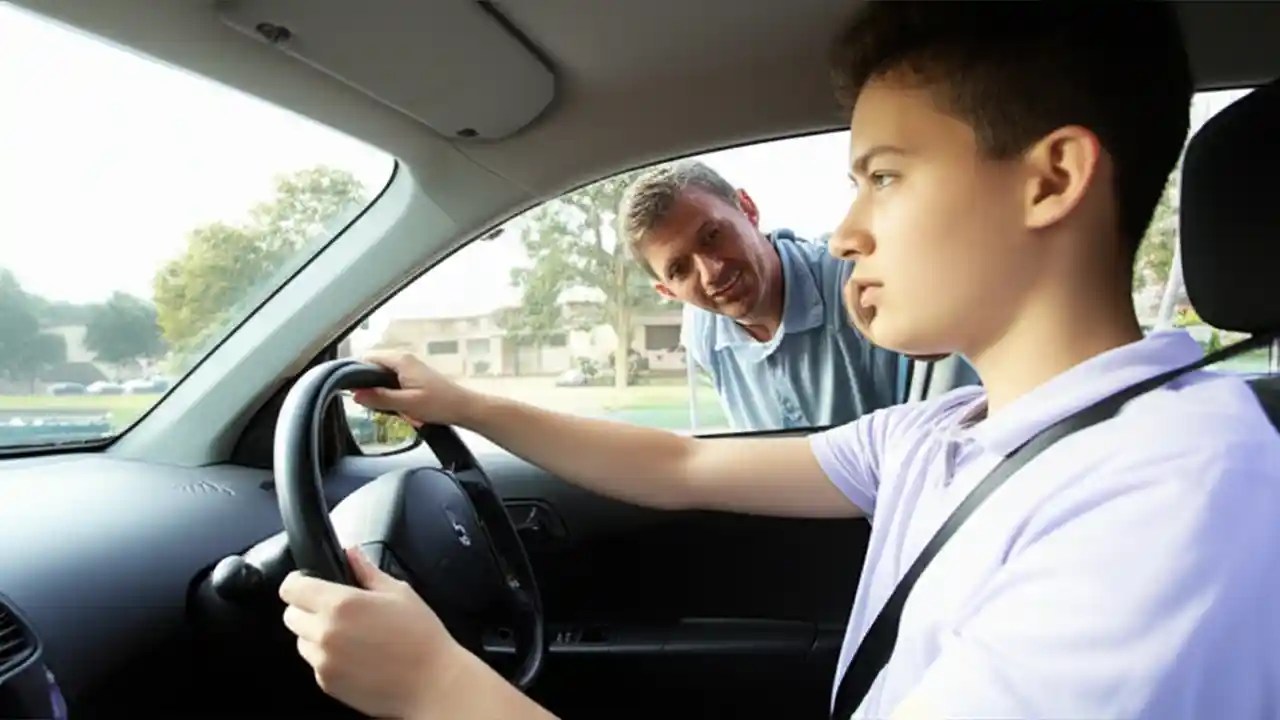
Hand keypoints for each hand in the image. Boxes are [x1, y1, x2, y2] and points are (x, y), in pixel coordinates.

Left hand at [279, 547, 464, 718]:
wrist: (432, 684)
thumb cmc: (421, 638)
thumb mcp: (399, 593)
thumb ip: (368, 571)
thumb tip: (352, 554)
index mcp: (341, 604)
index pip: (291, 588)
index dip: (298, 582)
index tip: (308, 581)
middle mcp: (326, 633)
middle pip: (290, 615)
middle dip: (307, 608)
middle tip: (335, 609)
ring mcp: (324, 662)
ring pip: (301, 641)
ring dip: (316, 634)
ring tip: (350, 635)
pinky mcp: (327, 684)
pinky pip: (315, 664)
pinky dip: (328, 658)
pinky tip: (356, 655)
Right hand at [353, 351, 478, 426]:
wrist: (464, 408)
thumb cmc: (440, 404)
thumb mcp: (406, 404)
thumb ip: (379, 398)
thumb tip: (355, 395)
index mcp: (400, 361)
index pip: (367, 359)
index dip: (356, 374)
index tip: (352, 391)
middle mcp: (404, 360)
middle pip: (373, 370)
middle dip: (371, 388)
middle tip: (375, 405)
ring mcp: (409, 369)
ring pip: (383, 379)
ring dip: (383, 396)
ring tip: (394, 409)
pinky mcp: (414, 378)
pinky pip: (393, 385)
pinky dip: (393, 398)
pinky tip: (402, 410)